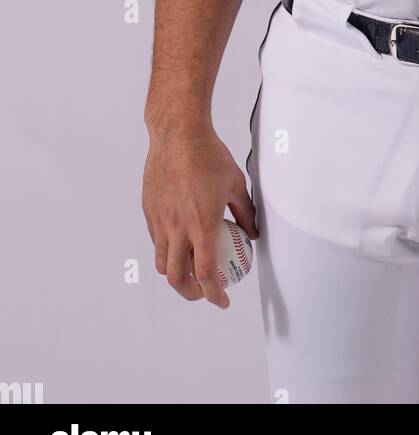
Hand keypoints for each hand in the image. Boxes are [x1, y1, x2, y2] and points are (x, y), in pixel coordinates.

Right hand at [142, 121, 258, 308]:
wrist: (178, 134)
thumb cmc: (210, 155)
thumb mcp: (235, 184)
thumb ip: (245, 212)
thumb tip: (252, 234)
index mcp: (202, 224)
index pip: (207, 273)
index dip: (214, 294)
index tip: (222, 300)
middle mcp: (178, 227)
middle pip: (178, 278)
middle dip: (192, 294)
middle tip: (205, 293)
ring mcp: (160, 220)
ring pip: (162, 263)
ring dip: (176, 275)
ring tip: (190, 272)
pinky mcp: (149, 211)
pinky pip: (156, 241)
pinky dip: (167, 251)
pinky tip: (179, 242)